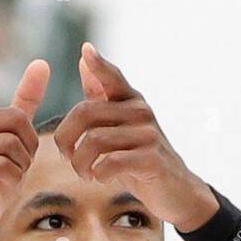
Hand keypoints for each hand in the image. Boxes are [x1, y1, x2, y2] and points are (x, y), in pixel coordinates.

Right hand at [0, 24, 49, 240]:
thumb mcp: (13, 136)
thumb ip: (24, 102)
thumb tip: (42, 63)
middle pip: (14, 119)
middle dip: (29, 143)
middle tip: (20, 160)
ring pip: (12, 143)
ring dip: (23, 162)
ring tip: (10, 172)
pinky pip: (5, 164)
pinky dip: (14, 176)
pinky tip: (3, 184)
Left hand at [54, 43, 218, 232]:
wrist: (176, 191)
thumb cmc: (141, 158)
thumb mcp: (121, 126)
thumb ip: (102, 96)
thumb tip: (83, 60)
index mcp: (131, 101)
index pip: (113, 77)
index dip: (99, 65)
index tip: (86, 50)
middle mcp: (140, 112)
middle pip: (85, 113)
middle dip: (65, 138)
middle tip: (66, 157)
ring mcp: (148, 134)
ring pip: (94, 141)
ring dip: (80, 163)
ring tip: (84, 173)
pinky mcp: (152, 159)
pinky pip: (111, 162)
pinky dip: (98, 174)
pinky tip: (100, 178)